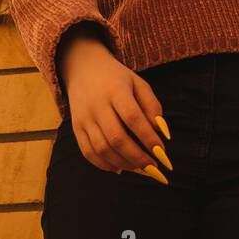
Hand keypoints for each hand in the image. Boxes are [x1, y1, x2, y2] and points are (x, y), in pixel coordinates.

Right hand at [56, 26, 172, 182]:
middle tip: (154, 167)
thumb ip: (153, 106)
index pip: (132, 117)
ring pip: (102, 148)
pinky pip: (88, 153)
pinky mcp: (76, 128)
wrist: (83, 69)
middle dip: (137, 157)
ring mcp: (84, 118)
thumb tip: (163, 134)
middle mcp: (97, 105)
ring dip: (123, 163)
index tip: (161, 151)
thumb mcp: (139, 84)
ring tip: (140, 169)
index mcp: (115, 90)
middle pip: (116, 137)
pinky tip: (119, 168)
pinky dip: (104, 165)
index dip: (147, 136)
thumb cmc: (117, 79)